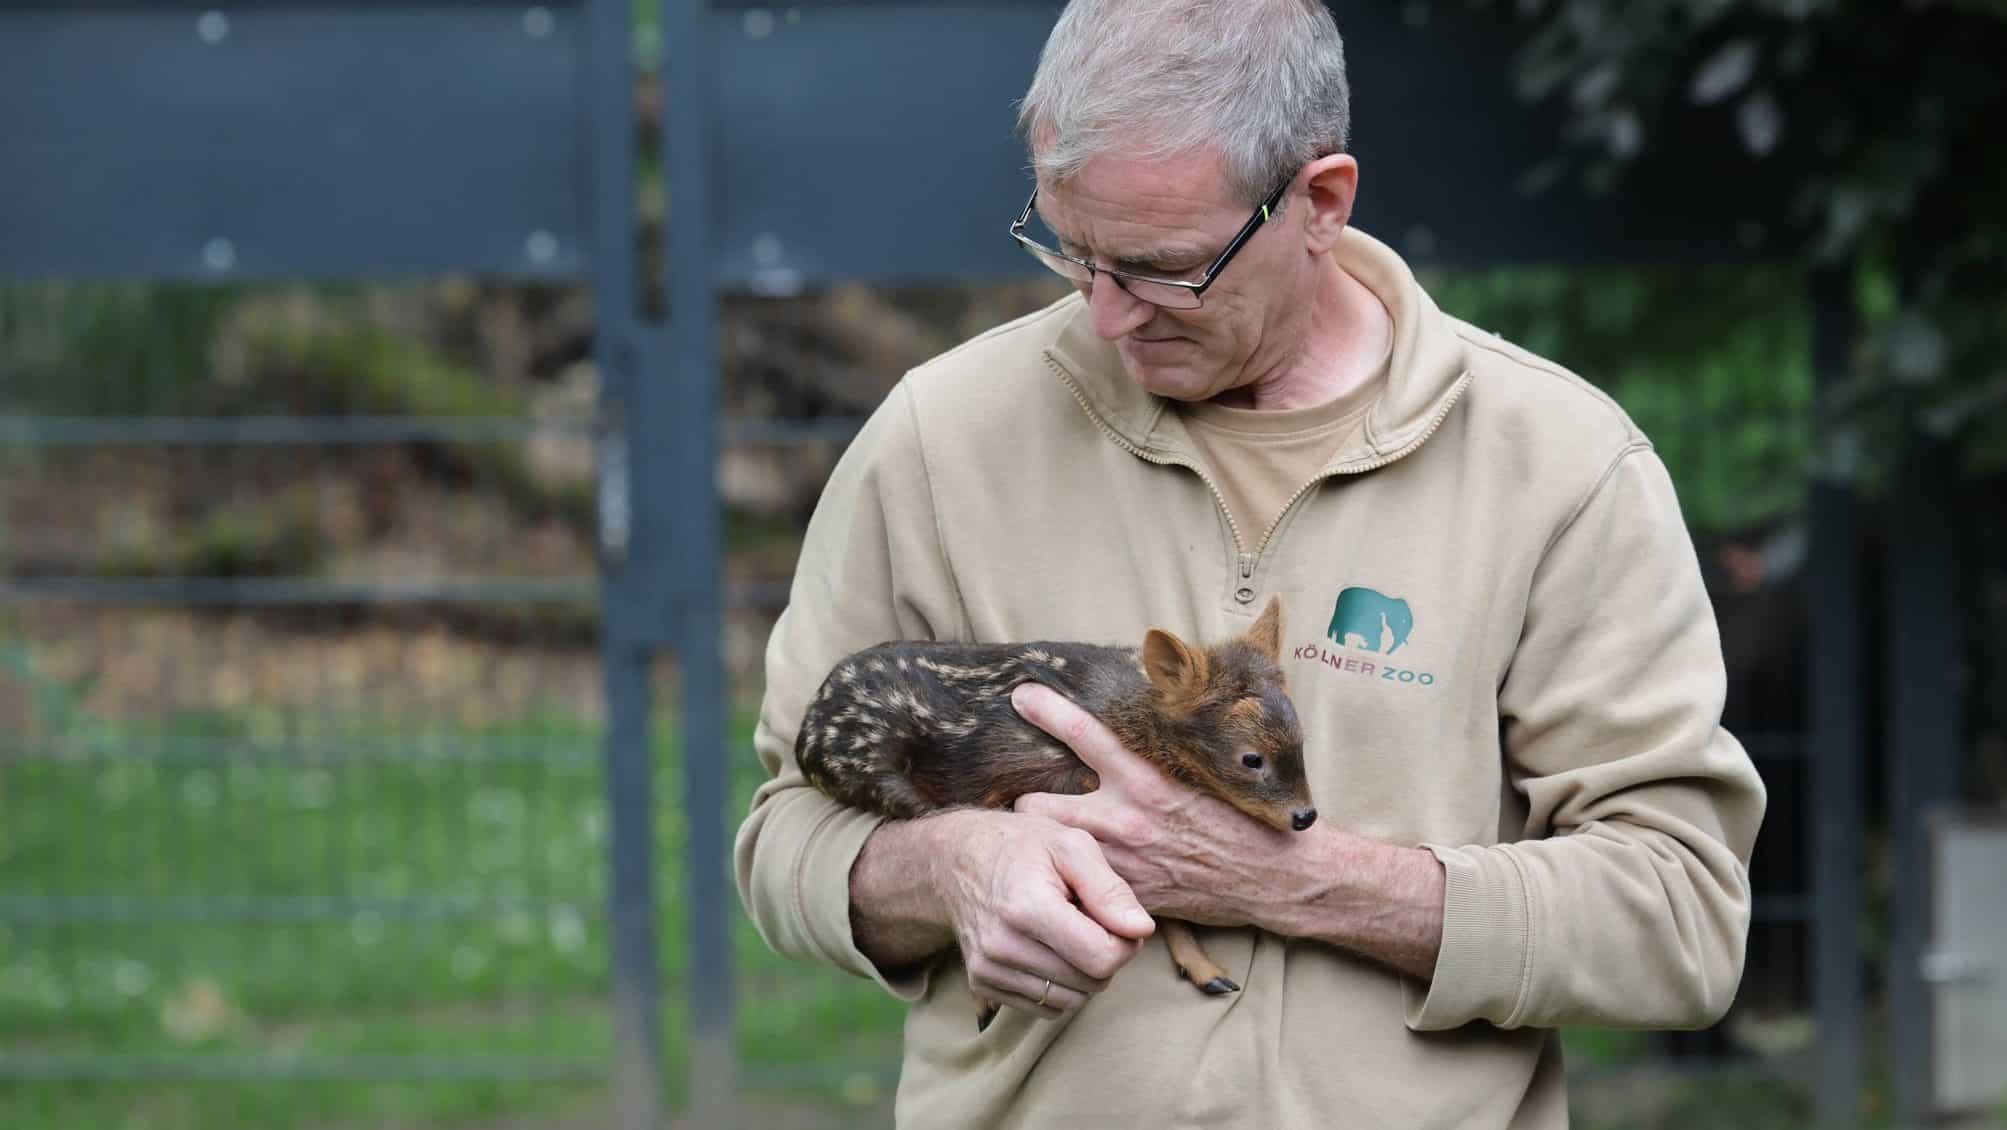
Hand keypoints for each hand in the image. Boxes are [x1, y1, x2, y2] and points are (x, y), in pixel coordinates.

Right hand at [930, 808, 1154, 1022]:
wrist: (956, 861)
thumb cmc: (1022, 846)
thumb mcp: (1071, 845)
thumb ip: (1110, 889)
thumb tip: (1141, 930)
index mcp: (1027, 907)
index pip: (1103, 958)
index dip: (1125, 941)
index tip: (1116, 917)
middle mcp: (1002, 946)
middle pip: (1091, 983)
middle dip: (1105, 954)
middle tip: (1089, 919)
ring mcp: (988, 969)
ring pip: (1072, 1002)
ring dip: (1083, 973)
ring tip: (1067, 931)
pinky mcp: (983, 985)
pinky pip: (1045, 1008)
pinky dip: (1058, 985)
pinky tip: (1047, 948)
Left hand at [1008, 682, 1295, 928]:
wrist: (1273, 876)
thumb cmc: (1243, 817)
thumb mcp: (1201, 772)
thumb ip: (1158, 757)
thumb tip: (1132, 729)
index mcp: (1146, 779)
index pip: (1084, 733)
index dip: (1047, 710)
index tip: (1022, 696)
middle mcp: (1126, 819)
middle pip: (1039, 805)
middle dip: (1027, 805)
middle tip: (1026, 803)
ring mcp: (1122, 861)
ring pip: (1052, 848)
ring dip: (1044, 843)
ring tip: (1042, 842)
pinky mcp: (1127, 896)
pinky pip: (1081, 884)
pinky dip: (1073, 879)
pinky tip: (1071, 879)